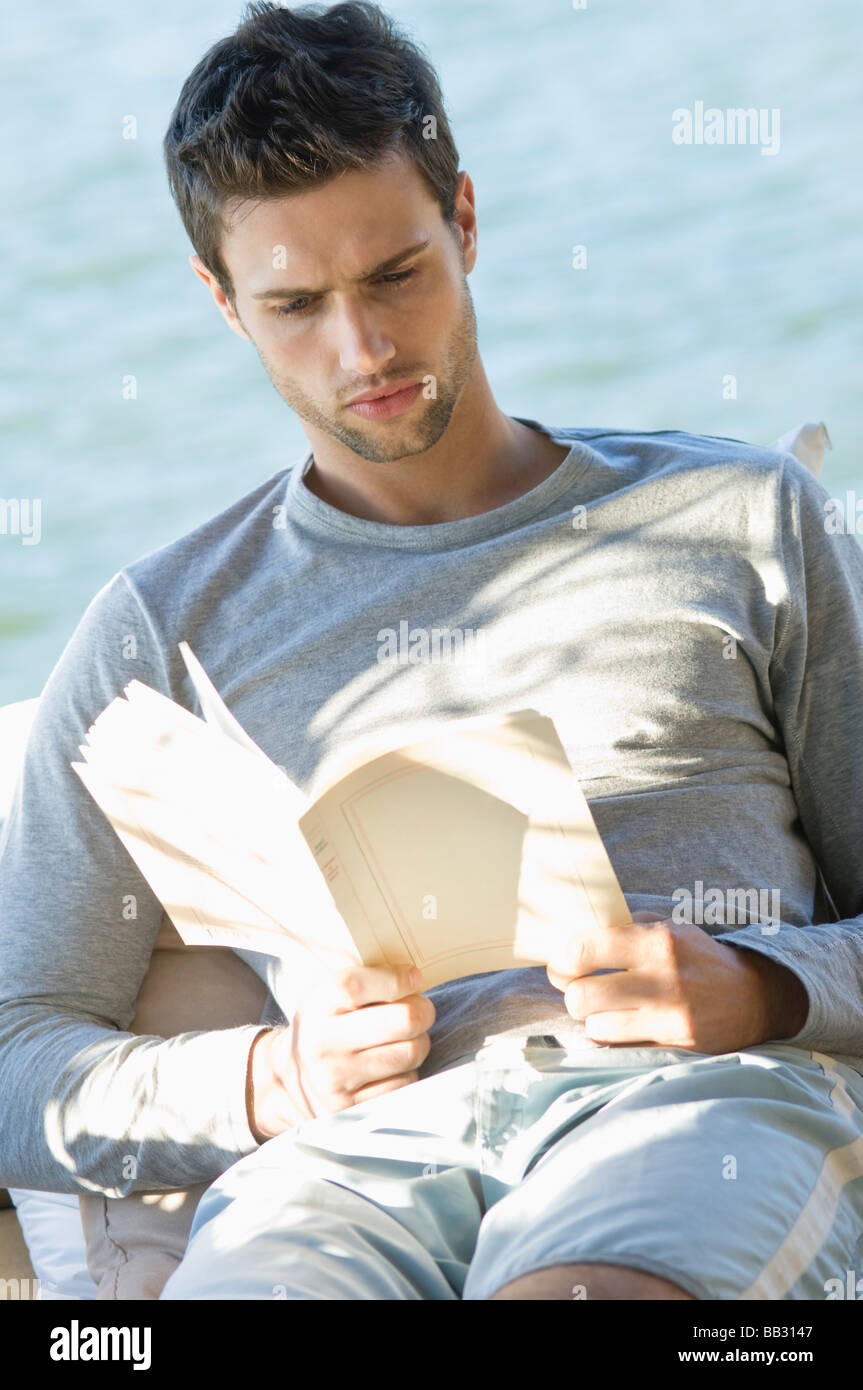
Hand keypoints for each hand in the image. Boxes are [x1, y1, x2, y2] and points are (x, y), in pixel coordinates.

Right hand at [247, 962, 433, 1140]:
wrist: (288, 1081)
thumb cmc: (323, 1026)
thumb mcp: (327, 996)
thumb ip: (362, 980)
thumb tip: (412, 976)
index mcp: (316, 1007)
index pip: (356, 985)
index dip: (395, 979)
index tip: (413, 977)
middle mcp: (323, 1044)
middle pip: (403, 1019)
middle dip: (423, 1010)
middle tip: (421, 1009)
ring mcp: (338, 1079)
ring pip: (412, 1052)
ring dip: (419, 1041)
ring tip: (406, 1037)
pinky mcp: (354, 1108)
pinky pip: (406, 1083)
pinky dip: (408, 1071)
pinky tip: (393, 1065)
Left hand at [546, 910, 808, 1052]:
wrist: (754, 996)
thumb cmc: (698, 958)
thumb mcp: (668, 928)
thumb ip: (623, 930)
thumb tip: (572, 938)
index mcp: (657, 939)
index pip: (584, 951)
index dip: (561, 961)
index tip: (560, 965)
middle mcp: (662, 976)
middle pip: (582, 995)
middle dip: (572, 993)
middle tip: (577, 989)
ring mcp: (669, 1014)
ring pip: (595, 1025)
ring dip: (592, 1018)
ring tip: (603, 1008)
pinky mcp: (675, 1041)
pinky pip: (619, 1044)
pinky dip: (612, 1035)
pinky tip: (622, 1023)